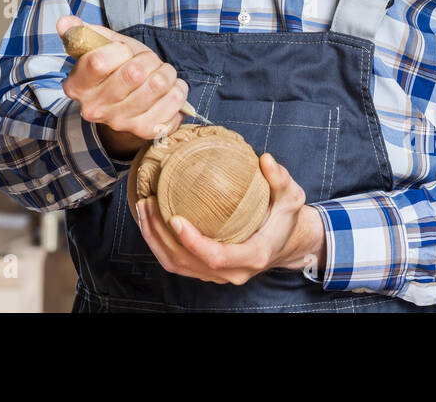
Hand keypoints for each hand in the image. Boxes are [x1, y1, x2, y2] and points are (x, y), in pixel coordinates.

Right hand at [57, 14, 189, 156]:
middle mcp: (94, 109)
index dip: (119, 49)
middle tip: (148, 61)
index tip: (123, 50)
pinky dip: (178, 90)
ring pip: (157, 86)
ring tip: (161, 72)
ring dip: (166, 72)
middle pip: (133, 73)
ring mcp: (120, 123)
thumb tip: (64, 21)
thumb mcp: (99, 47)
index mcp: (76, 86)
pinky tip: (170, 89)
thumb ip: (81, 32)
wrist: (125, 105)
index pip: (99, 62)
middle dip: (148, 59)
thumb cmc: (114, 69)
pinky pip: (174, 103)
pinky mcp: (146, 131)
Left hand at [135, 151, 326, 283]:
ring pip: (176, 265)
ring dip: (154, 239)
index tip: (175, 218)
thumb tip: (265, 160)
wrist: (287, 242)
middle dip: (161, 235)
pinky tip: (150, 219)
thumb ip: (281, 179)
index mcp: (253, 255)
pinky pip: (177, 263)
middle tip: (149, 202)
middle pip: (186, 262)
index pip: (216, 257)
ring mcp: (218, 275)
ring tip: (144, 207)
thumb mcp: (291, 197)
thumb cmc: (285, 218)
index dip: (193, 242)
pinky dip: (159, 244)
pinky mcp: (207, 271)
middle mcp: (233, 272)